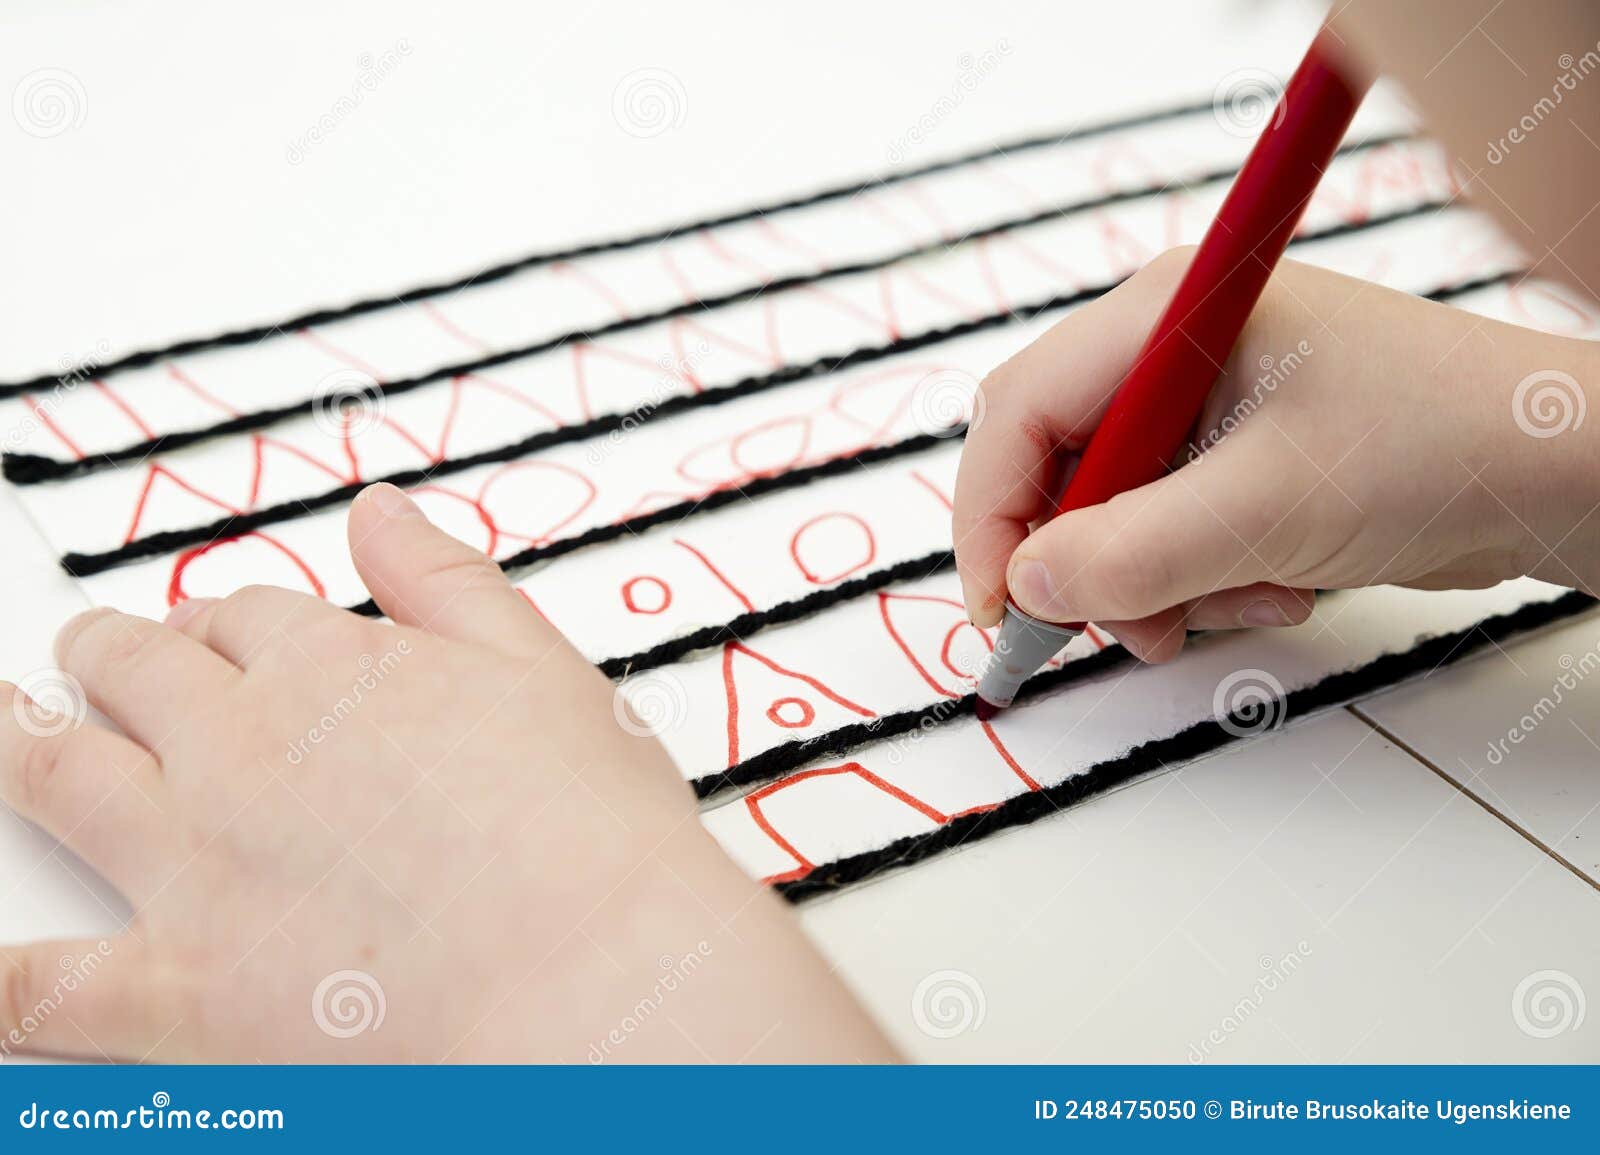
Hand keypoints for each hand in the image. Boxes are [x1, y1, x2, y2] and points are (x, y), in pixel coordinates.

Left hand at [0, 483, 895, 1062]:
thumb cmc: (589, 839)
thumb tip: (380, 512)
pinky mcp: (177, 989)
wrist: (589, 981)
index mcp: (336, 670)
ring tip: (2, 727)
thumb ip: (447, 581)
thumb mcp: (541, 670)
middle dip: (110, 656)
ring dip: (15, 742)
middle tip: (98, 656)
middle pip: (138, 675)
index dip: (223, 619)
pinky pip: (41, 983)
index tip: (218, 628)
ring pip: (59, 778)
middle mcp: (244, 749)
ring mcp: (195, 864)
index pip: (246, 618)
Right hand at [954, 249, 1599, 660]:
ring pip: (1115, 510)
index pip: (1020, 411)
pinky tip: (1277, 586)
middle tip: (1132, 627)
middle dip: (1087, 559)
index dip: (993, 515)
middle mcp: (1176, 348)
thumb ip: (1128, 554)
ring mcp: (1212, 400)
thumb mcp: (1264, 511)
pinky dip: (1204, 576)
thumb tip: (1028, 588)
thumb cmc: (1434, 451)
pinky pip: (1174, 528)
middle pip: (1061, 464)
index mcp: (1167, 316)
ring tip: (1241, 602)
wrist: (1564, 470)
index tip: (1004, 609)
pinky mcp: (1244, 451)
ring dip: (1158, 580)